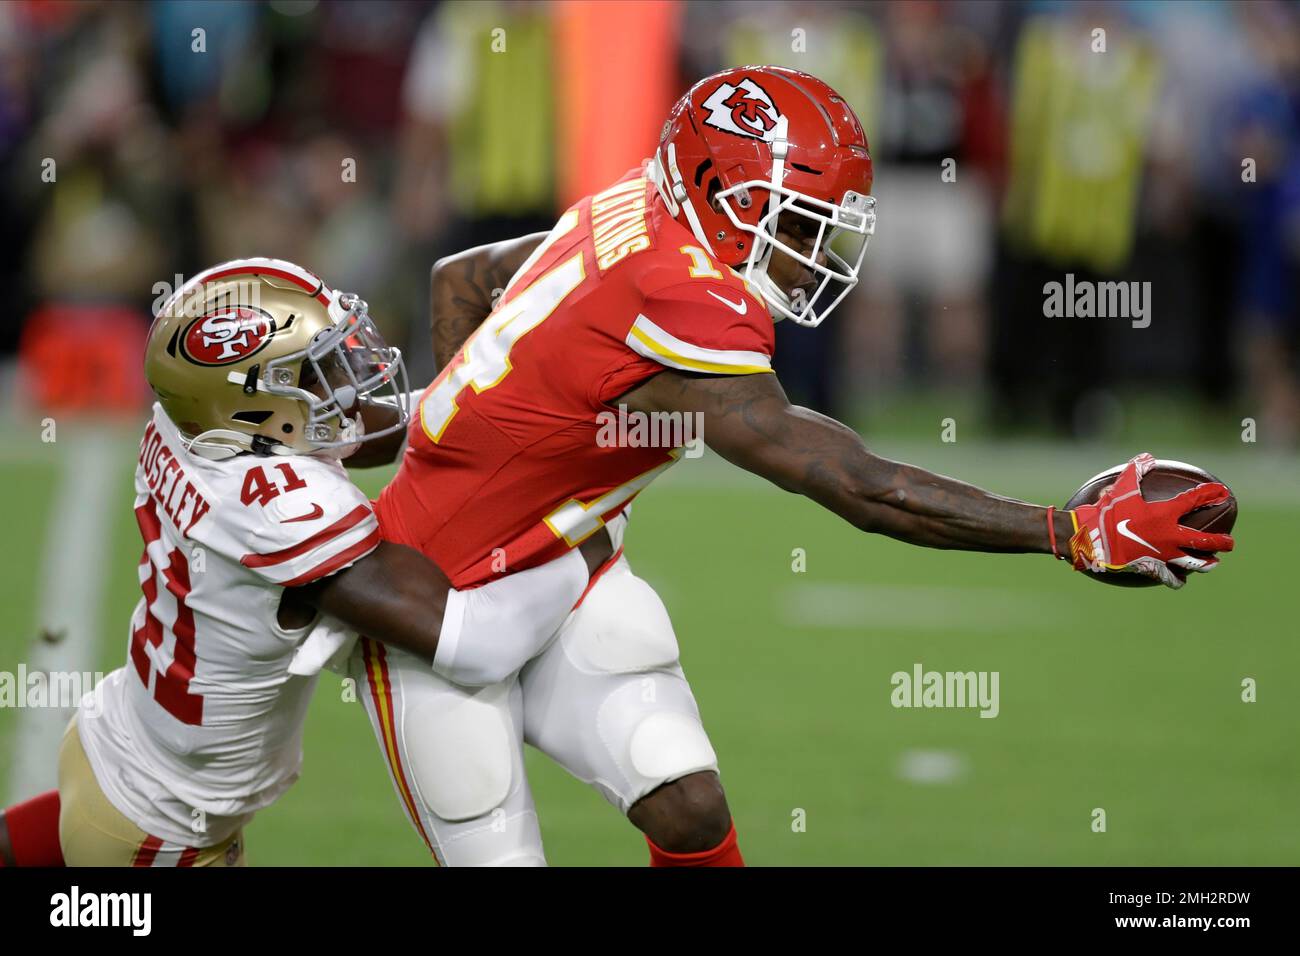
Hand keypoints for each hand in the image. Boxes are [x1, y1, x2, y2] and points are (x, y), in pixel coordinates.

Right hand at [1068, 453, 1234, 588]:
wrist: (1094, 539)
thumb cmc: (1107, 512)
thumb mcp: (1121, 488)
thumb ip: (1135, 472)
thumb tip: (1147, 457)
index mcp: (1165, 514)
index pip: (1194, 501)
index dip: (1210, 495)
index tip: (1223, 493)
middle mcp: (1170, 535)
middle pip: (1204, 540)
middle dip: (1221, 541)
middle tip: (1230, 542)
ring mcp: (1164, 554)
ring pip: (1194, 562)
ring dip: (1206, 563)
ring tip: (1214, 562)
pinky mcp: (1153, 568)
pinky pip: (1170, 577)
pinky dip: (1177, 579)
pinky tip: (1182, 581)